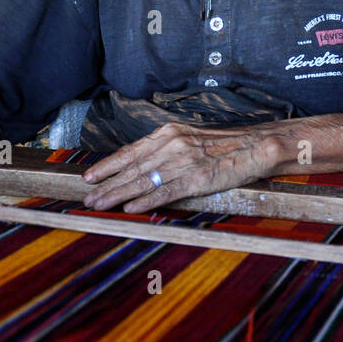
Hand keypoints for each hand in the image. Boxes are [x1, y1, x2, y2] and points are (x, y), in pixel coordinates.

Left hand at [81, 121, 278, 213]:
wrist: (254, 146)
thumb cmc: (223, 145)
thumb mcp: (189, 138)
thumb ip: (166, 149)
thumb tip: (143, 165)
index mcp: (168, 133)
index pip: (130, 151)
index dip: (108, 164)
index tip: (89, 175)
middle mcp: (171, 144)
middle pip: (132, 167)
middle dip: (107, 183)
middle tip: (87, 196)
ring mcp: (183, 161)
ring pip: (143, 180)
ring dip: (118, 194)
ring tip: (100, 204)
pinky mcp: (196, 179)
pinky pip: (165, 191)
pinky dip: (145, 200)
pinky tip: (130, 208)